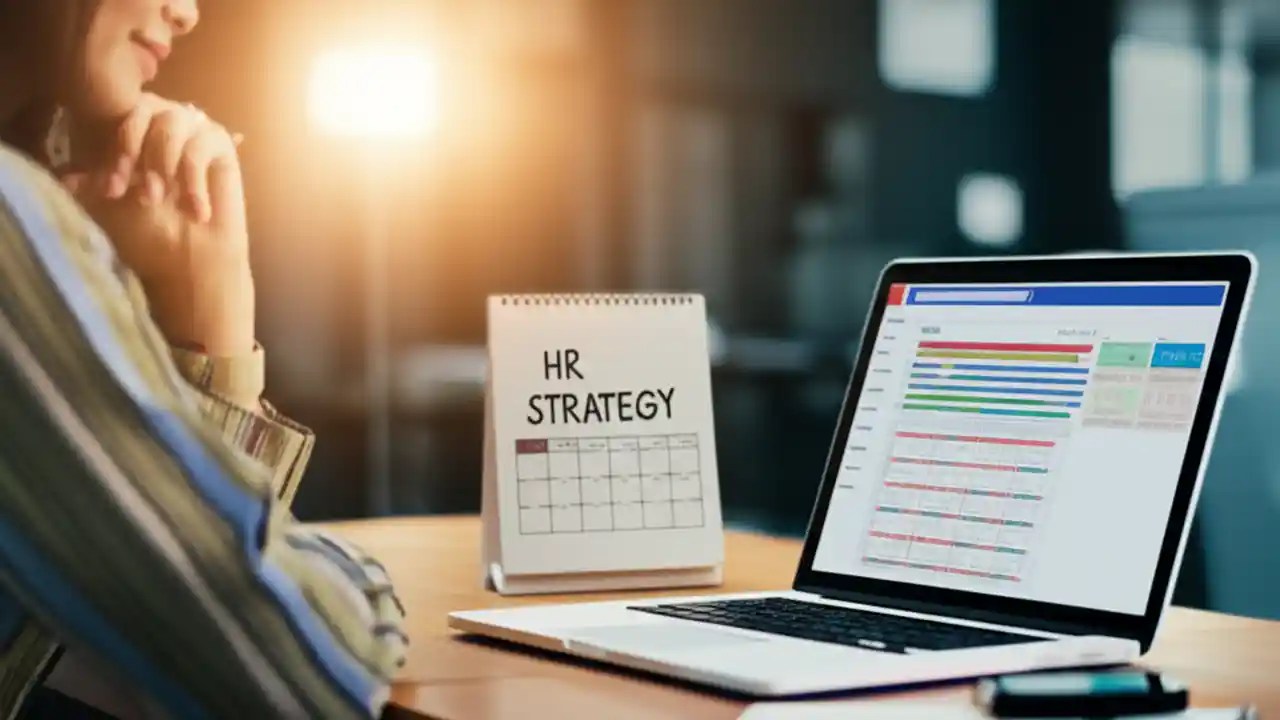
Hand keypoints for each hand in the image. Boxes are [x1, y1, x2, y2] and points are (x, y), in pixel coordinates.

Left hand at [63, 94, 255, 356]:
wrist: (186, 261)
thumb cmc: (145, 234)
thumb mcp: (104, 205)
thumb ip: (86, 181)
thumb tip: (64, 174)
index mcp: (132, 133)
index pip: (118, 110)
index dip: (114, 144)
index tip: (112, 188)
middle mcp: (161, 126)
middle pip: (146, 105)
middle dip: (135, 148)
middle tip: (139, 192)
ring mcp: (193, 133)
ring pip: (173, 120)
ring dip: (162, 162)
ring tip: (159, 199)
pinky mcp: (221, 145)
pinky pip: (203, 142)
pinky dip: (192, 176)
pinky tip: (194, 209)